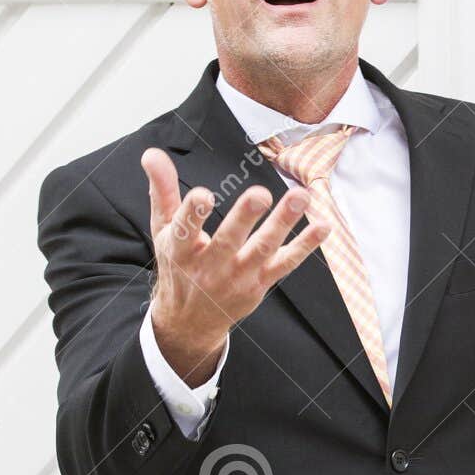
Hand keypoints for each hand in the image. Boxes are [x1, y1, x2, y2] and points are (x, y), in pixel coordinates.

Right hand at [141, 147, 327, 384]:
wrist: (190, 321)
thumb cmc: (179, 266)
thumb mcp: (163, 230)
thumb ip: (163, 190)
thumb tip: (152, 154)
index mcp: (181, 250)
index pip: (185, 230)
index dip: (193, 213)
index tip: (203, 195)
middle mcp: (209, 266)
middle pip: (228, 241)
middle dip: (244, 218)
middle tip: (260, 194)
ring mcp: (238, 276)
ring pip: (262, 249)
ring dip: (283, 223)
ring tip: (299, 196)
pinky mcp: (260, 284)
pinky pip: (286, 264)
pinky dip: (305, 246)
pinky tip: (322, 226)